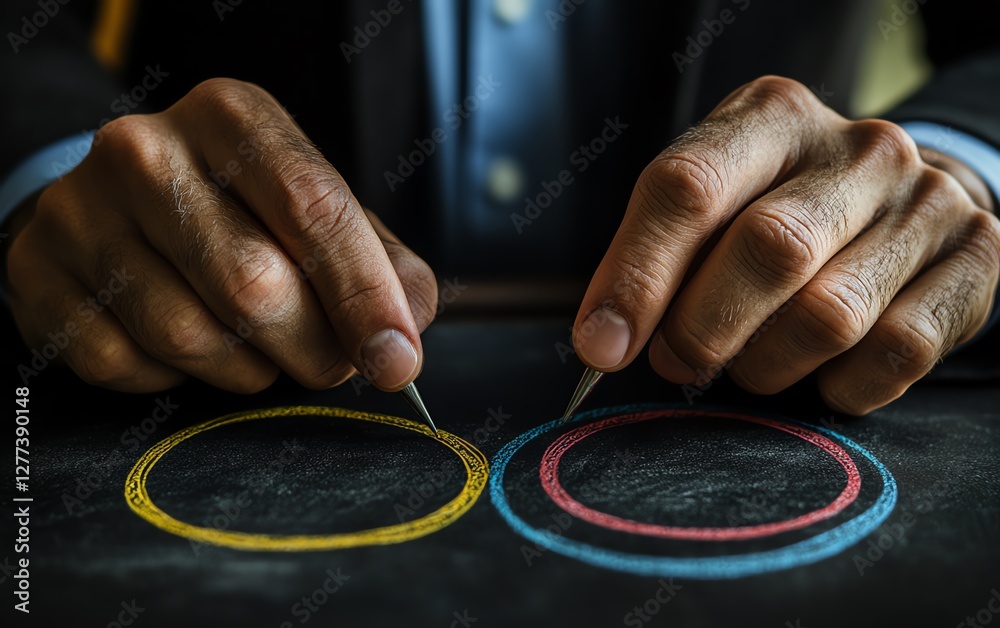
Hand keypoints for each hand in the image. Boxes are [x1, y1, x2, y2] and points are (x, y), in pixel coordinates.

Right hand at [5, 78, 436, 392]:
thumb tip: (402, 342)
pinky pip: (127, 366)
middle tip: (326, 360)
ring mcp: (81, 211)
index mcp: (234, 118)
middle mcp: (148, 150)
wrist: (117, 207)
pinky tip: (181, 345)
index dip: (365, 295)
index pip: (314, 207)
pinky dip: (173, 379)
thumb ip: (382, 268)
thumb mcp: (320, 216)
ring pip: (190, 337)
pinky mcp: (40, 275)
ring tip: (254, 346)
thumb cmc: (240, 215)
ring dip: (246, 369)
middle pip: (254, 285)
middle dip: (311, 348)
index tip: (395, 361)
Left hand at [573, 76, 999, 414]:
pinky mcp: (971, 260)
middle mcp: (857, 149)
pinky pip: (893, 354)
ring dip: (766, 364)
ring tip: (749, 363)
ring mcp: (924, 202)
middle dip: (702, 329)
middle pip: (766, 250)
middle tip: (678, 361)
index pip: (690, 187)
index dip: (636, 276)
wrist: (900, 207)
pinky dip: (839, 385)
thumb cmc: (777, 212)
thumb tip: (603, 338)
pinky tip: (821, 372)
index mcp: (771, 118)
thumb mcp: (711, 207)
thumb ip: (655, 257)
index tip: (602, 345)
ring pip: (828, 315)